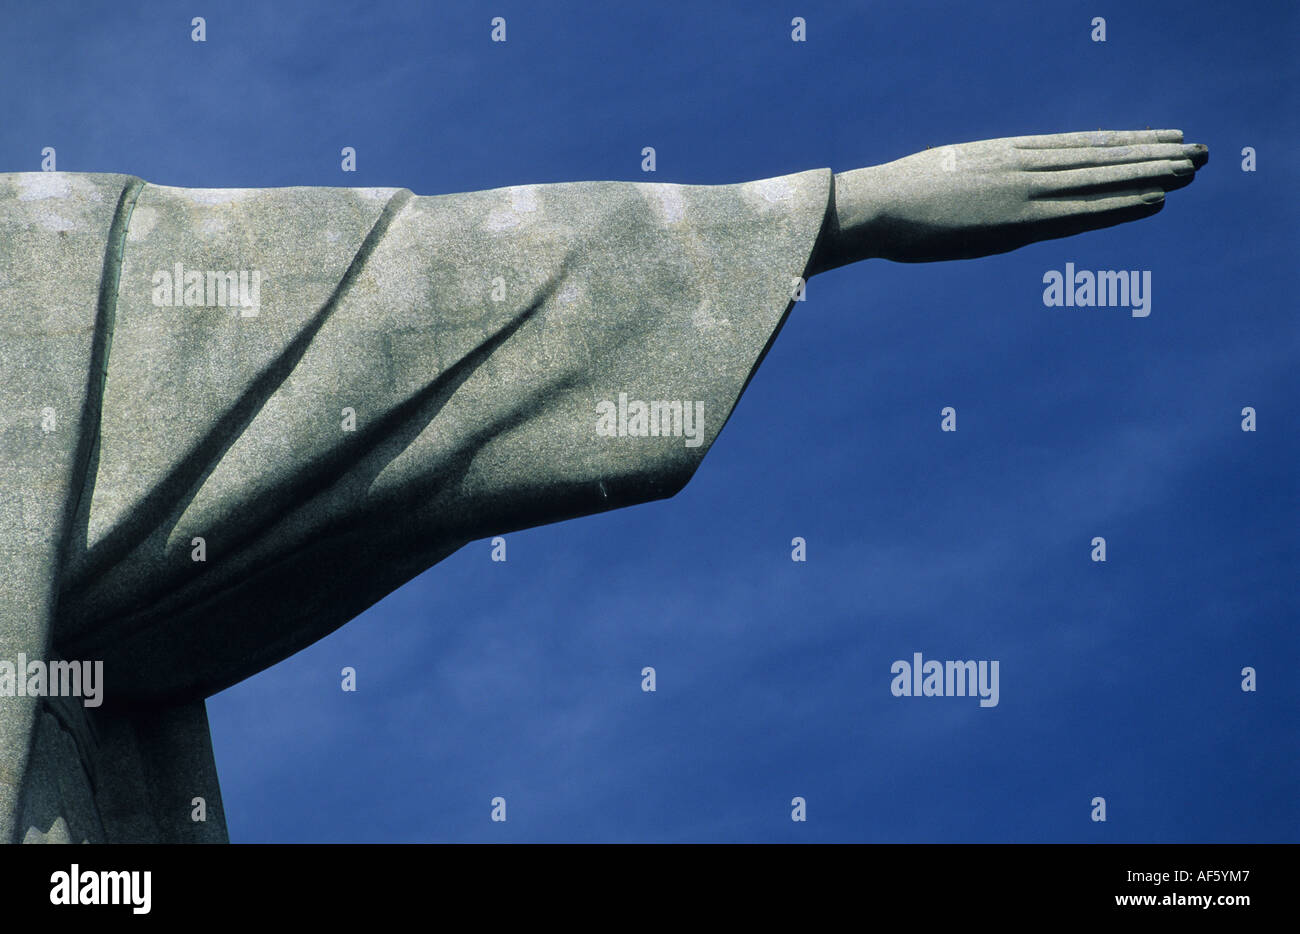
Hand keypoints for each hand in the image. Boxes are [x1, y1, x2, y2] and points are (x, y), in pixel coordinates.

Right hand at [812, 130, 1207, 268]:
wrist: (875, 207)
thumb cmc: (895, 202)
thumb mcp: (941, 181)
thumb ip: (973, 186)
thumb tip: (980, 201)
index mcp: (1005, 154)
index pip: (1079, 146)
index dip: (1124, 143)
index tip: (1161, 139)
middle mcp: (1022, 166)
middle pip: (1101, 158)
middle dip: (1153, 155)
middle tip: (1201, 153)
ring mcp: (1023, 191)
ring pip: (1101, 179)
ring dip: (1151, 175)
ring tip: (1195, 169)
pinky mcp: (1019, 220)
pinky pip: (1082, 211)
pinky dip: (1122, 204)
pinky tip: (1157, 200)